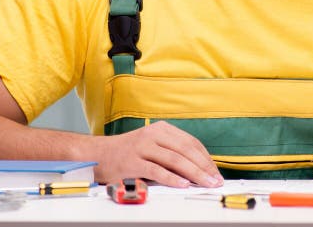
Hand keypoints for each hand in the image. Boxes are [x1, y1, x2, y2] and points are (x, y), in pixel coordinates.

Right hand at [93, 121, 222, 187]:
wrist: (98, 154)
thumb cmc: (128, 152)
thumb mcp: (152, 144)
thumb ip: (171, 152)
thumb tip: (197, 168)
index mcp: (162, 129)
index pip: (190, 142)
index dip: (205, 157)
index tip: (215, 171)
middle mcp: (154, 134)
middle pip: (186, 150)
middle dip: (203, 167)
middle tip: (215, 180)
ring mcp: (143, 147)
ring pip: (175, 159)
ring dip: (193, 173)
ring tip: (204, 183)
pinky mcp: (134, 161)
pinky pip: (157, 170)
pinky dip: (172, 178)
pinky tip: (183, 184)